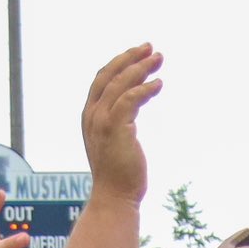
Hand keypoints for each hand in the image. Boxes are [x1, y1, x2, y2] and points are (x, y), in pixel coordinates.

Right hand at [82, 44, 162, 203]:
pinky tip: (158, 84)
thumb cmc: (119, 178)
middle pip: (110, 74)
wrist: (114, 199)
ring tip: (158, 59)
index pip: (102, 80)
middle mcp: (92, 115)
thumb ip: (117, 126)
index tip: (138, 54)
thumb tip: (129, 118)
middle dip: (130, 58)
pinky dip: (145, 88)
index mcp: (90, 117)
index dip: (119, 64)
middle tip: (150, 48)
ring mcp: (102, 121)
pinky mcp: (115, 127)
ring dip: (141, 68)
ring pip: (121, 83)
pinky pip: (131, 98)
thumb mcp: (114, 145)